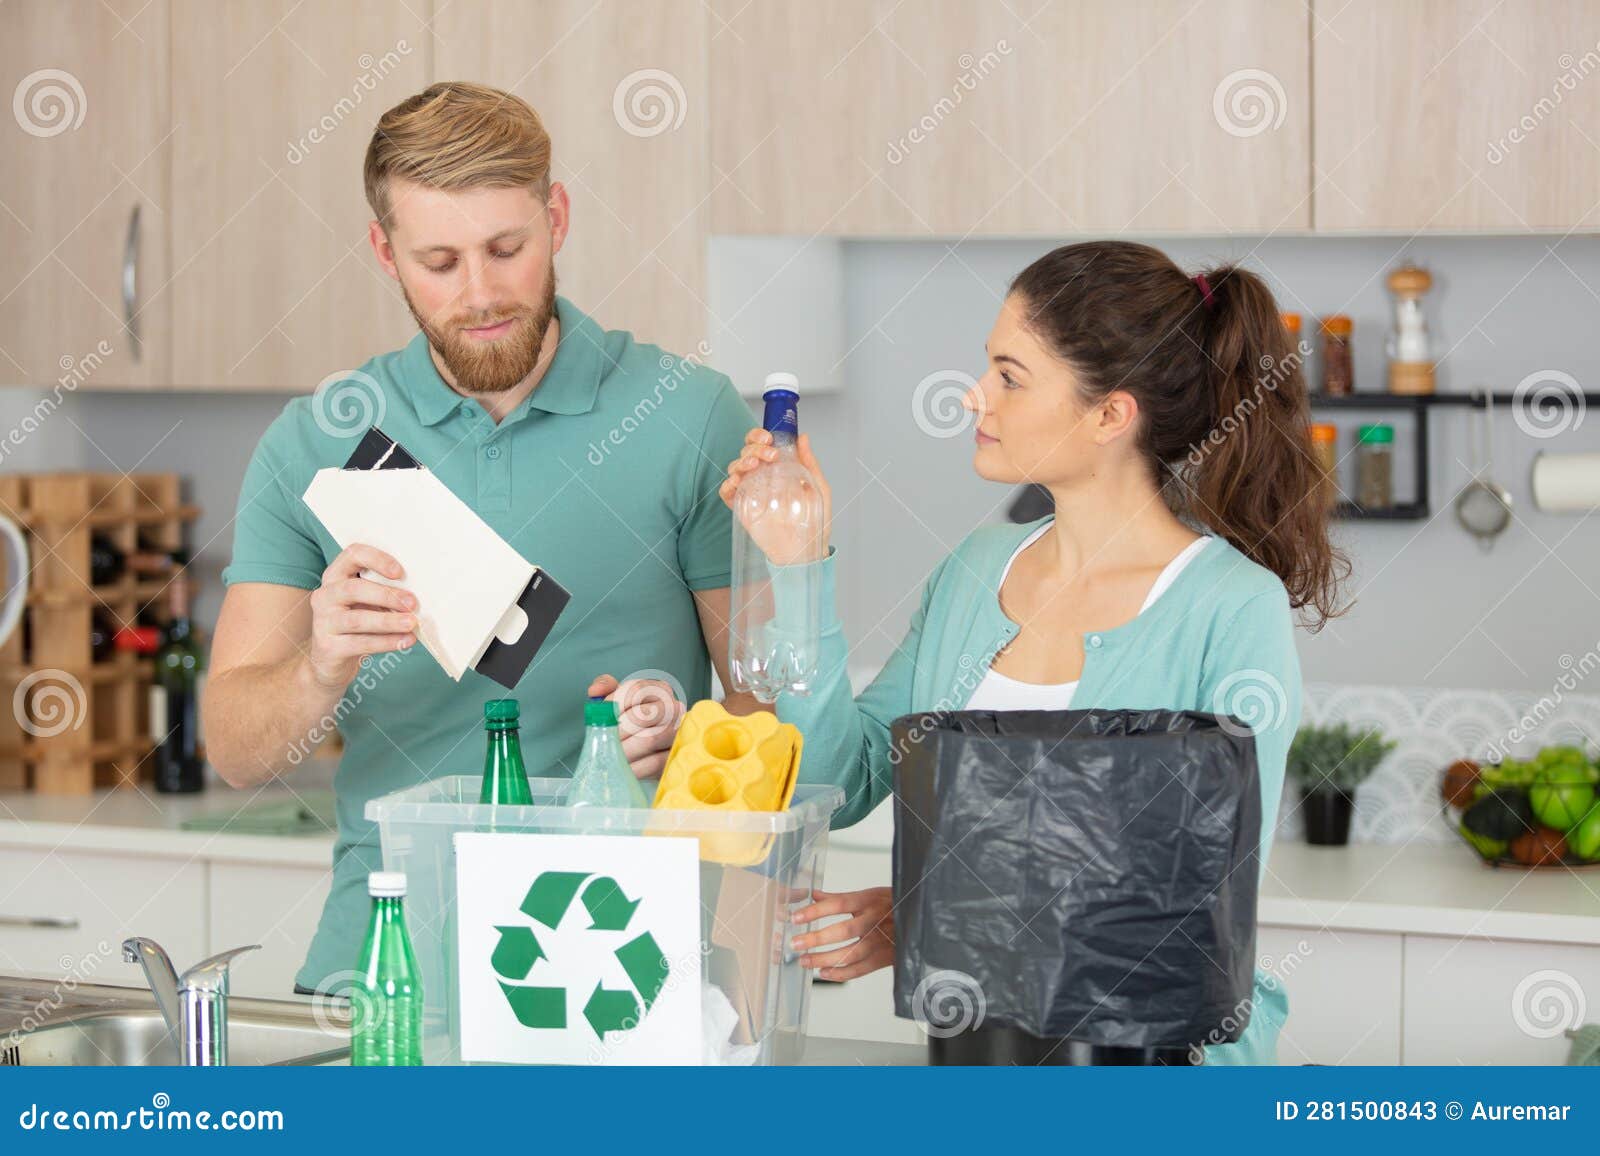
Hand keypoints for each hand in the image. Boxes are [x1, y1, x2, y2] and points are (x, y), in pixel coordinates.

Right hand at [306, 544, 416, 689]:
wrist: (331, 660)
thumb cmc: (357, 622)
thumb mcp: (368, 602)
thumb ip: (385, 593)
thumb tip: (417, 596)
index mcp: (336, 576)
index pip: (353, 555)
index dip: (376, 559)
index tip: (400, 572)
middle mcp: (325, 596)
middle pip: (354, 588)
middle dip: (387, 595)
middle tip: (413, 603)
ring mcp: (323, 622)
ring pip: (357, 619)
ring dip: (388, 621)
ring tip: (412, 623)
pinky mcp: (328, 647)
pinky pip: (360, 643)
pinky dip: (386, 642)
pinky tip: (405, 641)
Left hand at [587, 673, 686, 780]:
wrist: (647, 748)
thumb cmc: (631, 720)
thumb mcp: (619, 699)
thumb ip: (606, 687)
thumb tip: (596, 691)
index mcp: (659, 689)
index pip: (637, 689)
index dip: (615, 703)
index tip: (602, 715)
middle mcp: (673, 707)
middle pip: (643, 715)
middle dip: (618, 729)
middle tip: (605, 739)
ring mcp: (677, 732)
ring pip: (650, 739)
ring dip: (625, 749)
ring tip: (612, 754)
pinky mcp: (674, 755)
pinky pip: (655, 762)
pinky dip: (635, 767)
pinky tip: (623, 767)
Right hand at [718, 429, 832, 564]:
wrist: (806, 549)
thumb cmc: (814, 520)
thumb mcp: (818, 487)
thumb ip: (810, 463)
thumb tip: (802, 438)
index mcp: (776, 468)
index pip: (760, 445)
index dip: (758, 436)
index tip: (769, 439)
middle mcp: (761, 477)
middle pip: (746, 453)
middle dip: (754, 448)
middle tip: (770, 456)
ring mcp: (750, 492)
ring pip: (735, 468)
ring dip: (742, 462)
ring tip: (755, 467)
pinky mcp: (742, 508)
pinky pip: (726, 492)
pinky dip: (727, 484)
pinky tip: (737, 482)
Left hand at [791, 887, 894, 979]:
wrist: (923, 918)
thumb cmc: (895, 904)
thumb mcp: (870, 894)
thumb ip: (840, 897)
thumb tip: (813, 894)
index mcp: (869, 901)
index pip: (837, 905)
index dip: (815, 911)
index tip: (795, 917)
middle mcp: (875, 921)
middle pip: (842, 931)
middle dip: (816, 939)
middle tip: (795, 944)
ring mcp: (881, 941)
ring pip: (850, 954)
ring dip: (825, 959)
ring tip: (805, 961)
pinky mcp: (885, 958)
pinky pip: (860, 969)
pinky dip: (841, 974)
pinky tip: (824, 972)